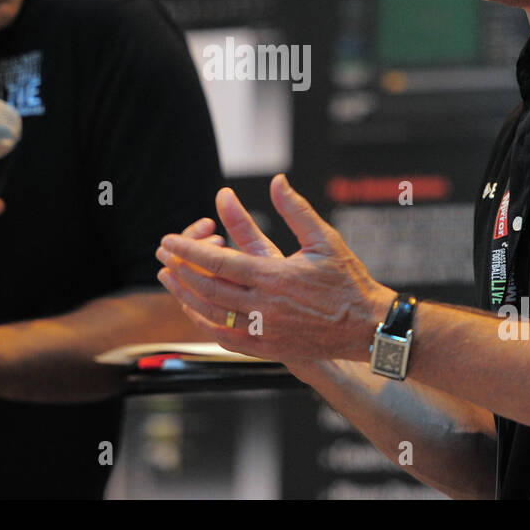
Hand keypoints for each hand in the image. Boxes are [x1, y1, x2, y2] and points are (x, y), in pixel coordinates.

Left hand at [156, 174, 394, 363]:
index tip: (169, 241)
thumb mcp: (324, 239)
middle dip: (181, 271)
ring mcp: (264, 331)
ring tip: (169, 280)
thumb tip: (277, 181)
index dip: (190, 250)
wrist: (366, 327)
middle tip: (163, 256)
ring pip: (212, 316)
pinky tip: (196, 311)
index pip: (220, 262)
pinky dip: (205, 324)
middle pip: (208, 289)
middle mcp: (265, 307)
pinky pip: (226, 339)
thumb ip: (296, 210)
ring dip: (185, 298)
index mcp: (275, 276)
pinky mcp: (268, 348)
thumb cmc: (347, 280)